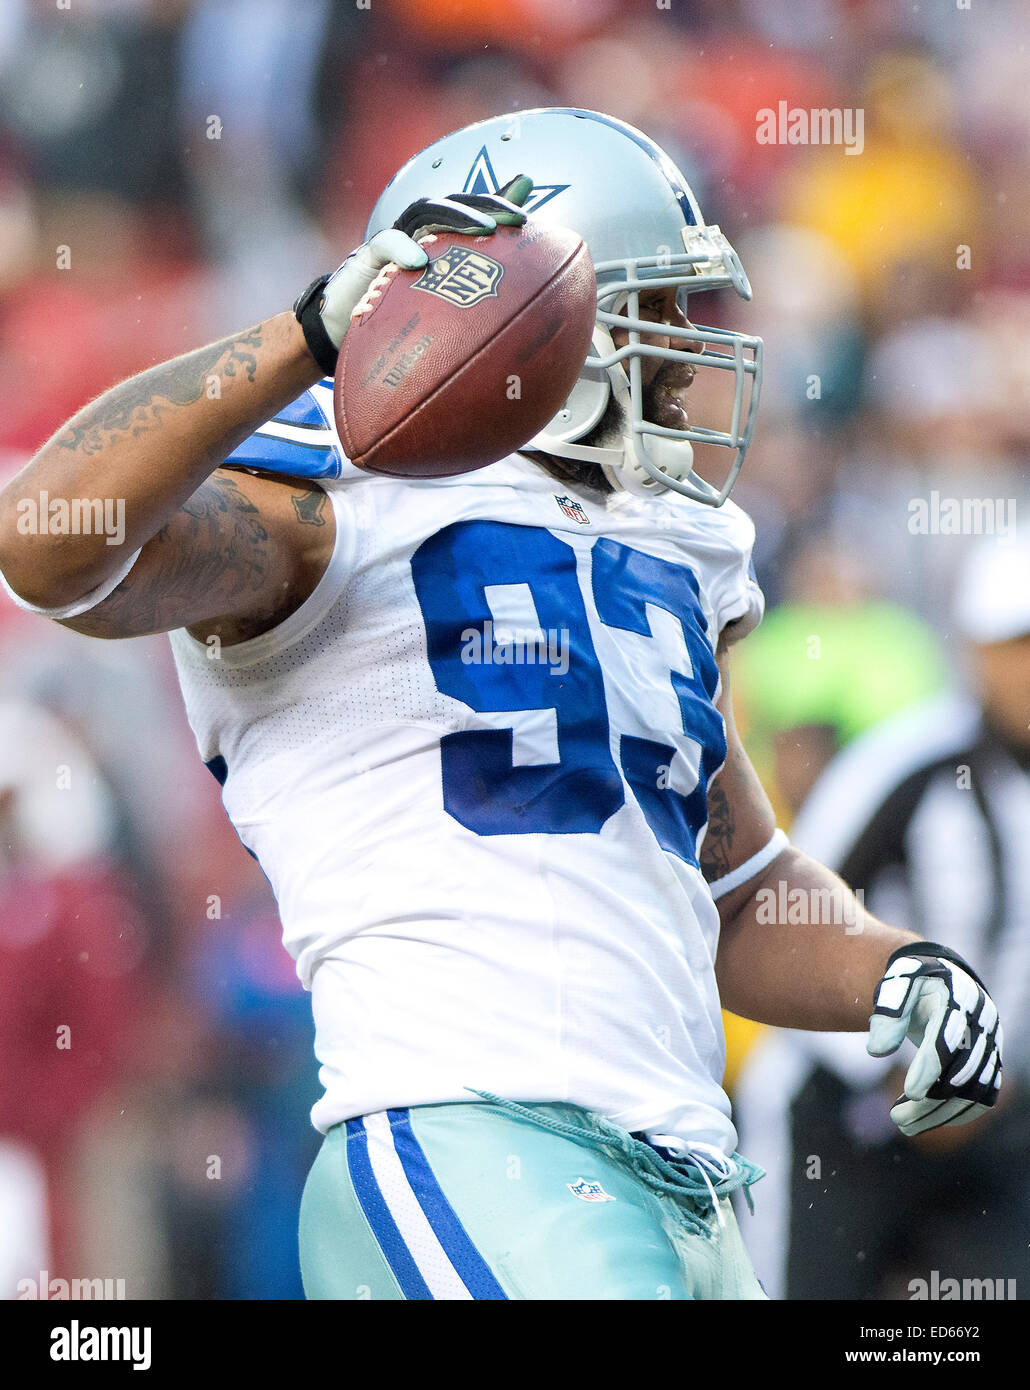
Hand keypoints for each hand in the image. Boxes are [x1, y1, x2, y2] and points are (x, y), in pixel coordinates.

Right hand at [294, 176, 532, 374]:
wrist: (347, 337)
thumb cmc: (401, 323)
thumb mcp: (442, 316)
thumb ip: (473, 294)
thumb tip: (519, 294)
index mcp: (440, 243)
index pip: (473, 211)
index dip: (500, 206)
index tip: (527, 222)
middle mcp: (420, 234)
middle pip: (456, 202)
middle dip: (485, 204)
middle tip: (510, 223)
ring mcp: (396, 242)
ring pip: (425, 211)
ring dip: (456, 216)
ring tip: (482, 231)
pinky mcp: (369, 257)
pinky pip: (385, 243)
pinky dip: (404, 248)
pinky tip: (422, 262)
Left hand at [867, 941, 1001, 1135]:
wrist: (942, 976)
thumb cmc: (915, 980)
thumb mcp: (898, 983)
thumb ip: (888, 1011)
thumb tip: (877, 1051)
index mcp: (959, 998)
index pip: (950, 1038)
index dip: (931, 1066)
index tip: (910, 1092)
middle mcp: (982, 1023)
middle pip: (963, 1071)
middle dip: (932, 1099)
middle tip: (897, 1118)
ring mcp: (991, 1044)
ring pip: (974, 1090)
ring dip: (942, 1113)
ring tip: (905, 1125)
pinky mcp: (990, 1061)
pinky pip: (985, 1094)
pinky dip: (961, 1113)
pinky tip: (930, 1121)